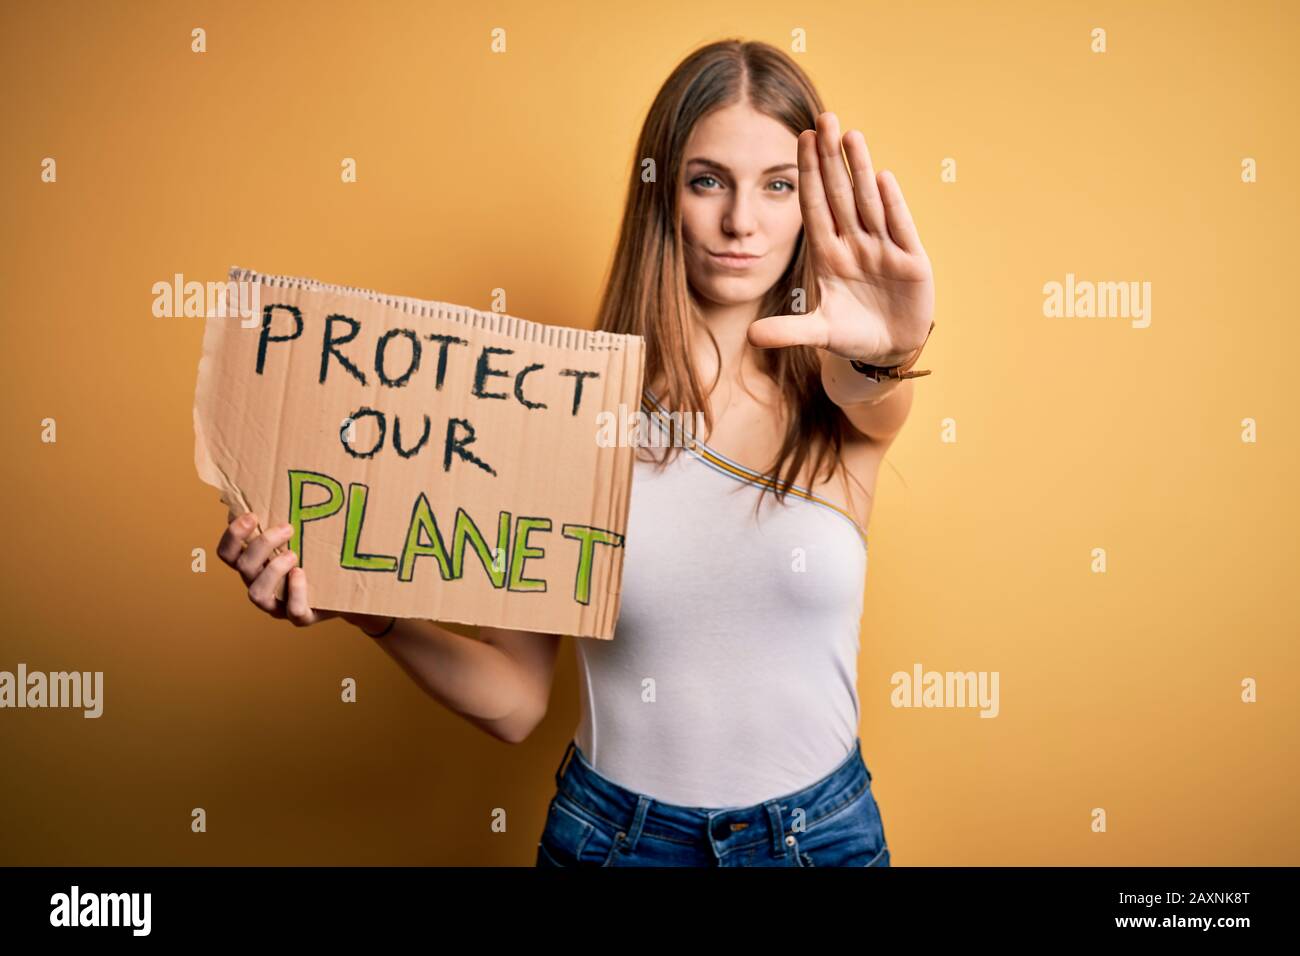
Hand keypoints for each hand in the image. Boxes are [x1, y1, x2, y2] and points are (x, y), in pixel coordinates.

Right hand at [217, 511, 384, 630]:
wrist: (349, 588)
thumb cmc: (317, 555)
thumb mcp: (301, 535)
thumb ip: (282, 516)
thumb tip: (267, 482)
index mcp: (254, 564)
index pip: (227, 553)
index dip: (232, 535)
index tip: (252, 515)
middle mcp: (260, 585)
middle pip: (243, 567)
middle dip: (261, 545)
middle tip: (287, 527)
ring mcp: (278, 604)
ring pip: (257, 594)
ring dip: (271, 570)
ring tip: (293, 554)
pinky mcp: (302, 616)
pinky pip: (293, 611)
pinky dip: (295, 593)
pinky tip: (301, 574)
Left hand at [746, 111, 934, 367]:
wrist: (890, 348)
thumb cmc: (853, 334)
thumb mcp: (820, 333)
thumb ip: (788, 331)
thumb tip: (750, 336)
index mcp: (829, 255)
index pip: (815, 207)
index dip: (808, 175)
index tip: (800, 139)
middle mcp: (855, 245)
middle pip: (840, 194)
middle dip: (831, 159)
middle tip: (823, 117)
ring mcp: (883, 250)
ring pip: (869, 202)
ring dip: (860, 169)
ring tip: (850, 135)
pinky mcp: (911, 262)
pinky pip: (900, 228)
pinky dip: (892, 204)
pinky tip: (882, 177)